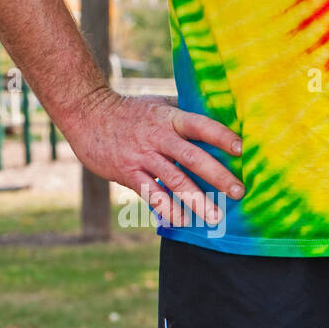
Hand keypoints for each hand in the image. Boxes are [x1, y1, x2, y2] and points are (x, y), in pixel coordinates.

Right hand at [63, 86, 244, 226]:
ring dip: (196, 200)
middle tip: (239, 192)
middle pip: (192, 157)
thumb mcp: (159, 105)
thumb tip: (221, 117)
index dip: (221, 136)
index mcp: (169, 118)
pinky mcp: (128, 173)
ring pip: (173, 180)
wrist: (85, 112)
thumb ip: (185, 114)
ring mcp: (142, 156)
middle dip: (217, 176)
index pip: (200, 125)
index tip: (242, 150)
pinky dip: (166, 208)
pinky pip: (151, 193)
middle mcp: (158, 137)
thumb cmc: (131, 111)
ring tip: (215, 217)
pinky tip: (181, 221)